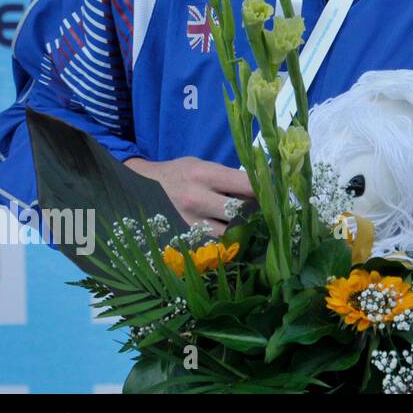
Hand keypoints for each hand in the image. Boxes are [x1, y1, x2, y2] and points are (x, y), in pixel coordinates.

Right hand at [124, 156, 254, 236]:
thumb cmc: (177, 174)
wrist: (136, 188)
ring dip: (241, 231)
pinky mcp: (182, 239)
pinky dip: (224, 244)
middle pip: (241, 212)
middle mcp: (197, 199)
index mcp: (204, 175)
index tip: (276, 194)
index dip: (266, 190)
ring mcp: (188, 222)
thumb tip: (262, 187)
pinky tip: (229, 239)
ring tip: (247, 226)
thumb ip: (228, 177)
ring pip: (229, 234)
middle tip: (264, 213)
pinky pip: (212, 246)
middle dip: (256, 213)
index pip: (247, 185)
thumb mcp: (201, 165)